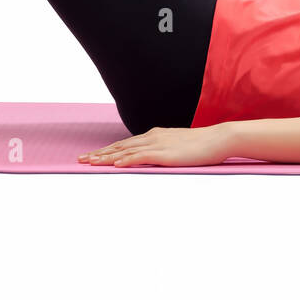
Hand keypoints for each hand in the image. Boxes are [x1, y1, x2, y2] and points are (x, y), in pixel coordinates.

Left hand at [78, 125, 231, 167]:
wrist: (218, 139)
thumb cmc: (202, 145)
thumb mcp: (178, 146)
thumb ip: (164, 149)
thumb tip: (154, 157)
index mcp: (155, 135)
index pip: (125, 143)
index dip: (107, 150)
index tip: (93, 155)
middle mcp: (152, 137)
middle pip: (120, 146)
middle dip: (99, 153)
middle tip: (81, 159)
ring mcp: (158, 144)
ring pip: (125, 151)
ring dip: (106, 157)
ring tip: (90, 162)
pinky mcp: (165, 154)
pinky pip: (141, 157)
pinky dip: (126, 160)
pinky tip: (115, 164)